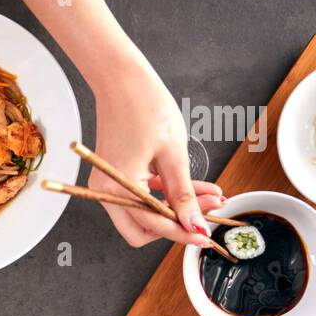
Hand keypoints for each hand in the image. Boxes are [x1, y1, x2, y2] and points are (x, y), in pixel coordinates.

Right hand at [89, 58, 223, 247]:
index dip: (182, 232)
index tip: (206, 235)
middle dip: (175, 225)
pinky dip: (165, 195)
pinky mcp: (115, 174)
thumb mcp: (172, 154)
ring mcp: (108, 183)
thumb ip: (183, 194)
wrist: (122, 80)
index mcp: (116, 187)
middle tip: (206, 215)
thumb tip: (194, 224)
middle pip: (142, 229)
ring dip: (175, 209)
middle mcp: (105, 191)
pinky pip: (141, 196)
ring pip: (144, 213)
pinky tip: (193, 187)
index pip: (153, 225)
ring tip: (209, 196)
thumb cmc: (144, 107)